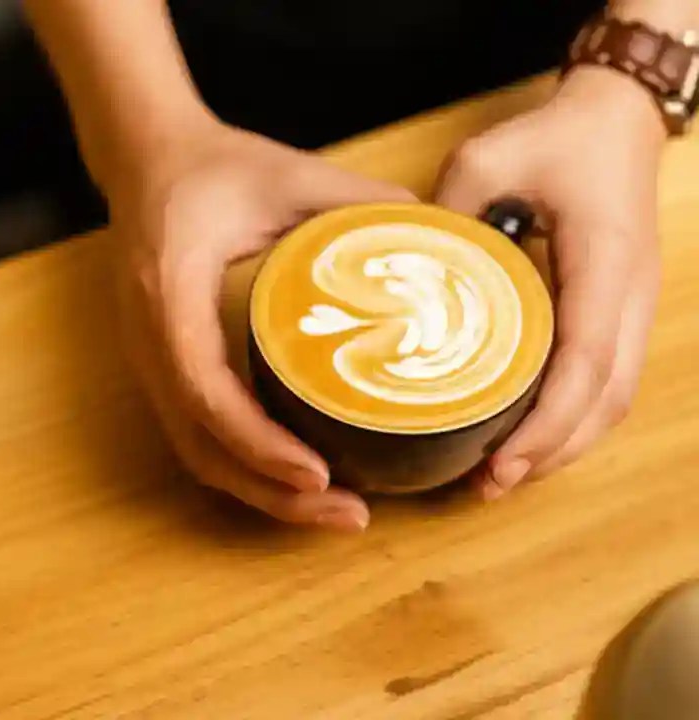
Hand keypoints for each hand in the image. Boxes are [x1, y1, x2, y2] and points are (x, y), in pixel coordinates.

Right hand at [107, 120, 416, 530]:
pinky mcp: (162, 368)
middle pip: (198, 445)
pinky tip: (297, 478)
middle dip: (271, 493)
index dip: (258, 441)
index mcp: (171, 291)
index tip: (317, 472)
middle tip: (349, 512)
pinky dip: (244, 468)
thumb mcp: (289, 172)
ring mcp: (149, 360)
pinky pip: (196, 436)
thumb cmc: (210, 165)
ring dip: (259, 492)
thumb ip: (362, 202)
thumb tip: (442, 240)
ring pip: (194, 452)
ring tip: (334, 510)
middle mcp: (150, 339)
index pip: (204, 388)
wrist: (144, 160)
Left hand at [436, 69, 665, 498]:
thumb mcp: (484, 162)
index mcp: (603, 262)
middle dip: (552, 453)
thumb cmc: (551, 136)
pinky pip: (609, 380)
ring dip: (566, 444)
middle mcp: (630, 295)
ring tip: (502, 476)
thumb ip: (444, 218)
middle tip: (487, 485)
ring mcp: (634, 305)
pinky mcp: (621, 310)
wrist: (614, 117)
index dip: (545, 425)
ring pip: (615, 399)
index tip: (500, 464)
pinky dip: (574, 417)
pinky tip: (529, 435)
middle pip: (607, 400)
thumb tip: (396, 280)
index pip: (584, 363)